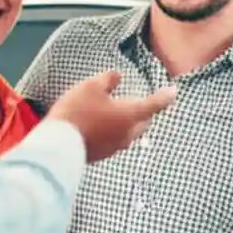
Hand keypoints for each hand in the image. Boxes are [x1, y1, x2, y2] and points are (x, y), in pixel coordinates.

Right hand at [47, 71, 177, 161]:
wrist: (59, 145)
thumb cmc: (77, 112)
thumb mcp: (91, 86)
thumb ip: (108, 80)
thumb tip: (117, 77)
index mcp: (130, 115)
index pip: (153, 104)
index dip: (164, 97)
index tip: (173, 92)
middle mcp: (127, 134)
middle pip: (143, 122)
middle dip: (144, 112)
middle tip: (139, 102)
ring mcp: (114, 147)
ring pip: (129, 133)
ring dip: (126, 123)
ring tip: (114, 113)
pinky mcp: (102, 155)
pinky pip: (114, 141)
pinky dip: (112, 132)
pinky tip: (99, 126)